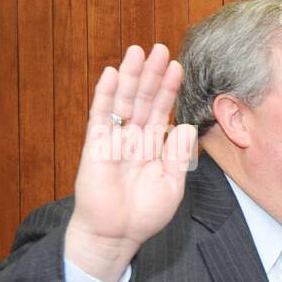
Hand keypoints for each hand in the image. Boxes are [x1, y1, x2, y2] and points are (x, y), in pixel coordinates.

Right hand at [65, 44, 198, 281]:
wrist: (117, 234)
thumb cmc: (144, 213)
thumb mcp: (172, 184)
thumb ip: (179, 156)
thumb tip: (185, 126)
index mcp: (153, 145)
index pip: (162, 110)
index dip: (169, 89)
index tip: (178, 66)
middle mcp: (134, 137)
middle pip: (144, 99)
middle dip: (152, 74)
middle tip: (161, 48)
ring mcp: (114, 138)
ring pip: (124, 101)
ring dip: (131, 76)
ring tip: (139, 51)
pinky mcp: (96, 144)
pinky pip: (101, 115)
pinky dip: (106, 95)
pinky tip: (113, 74)